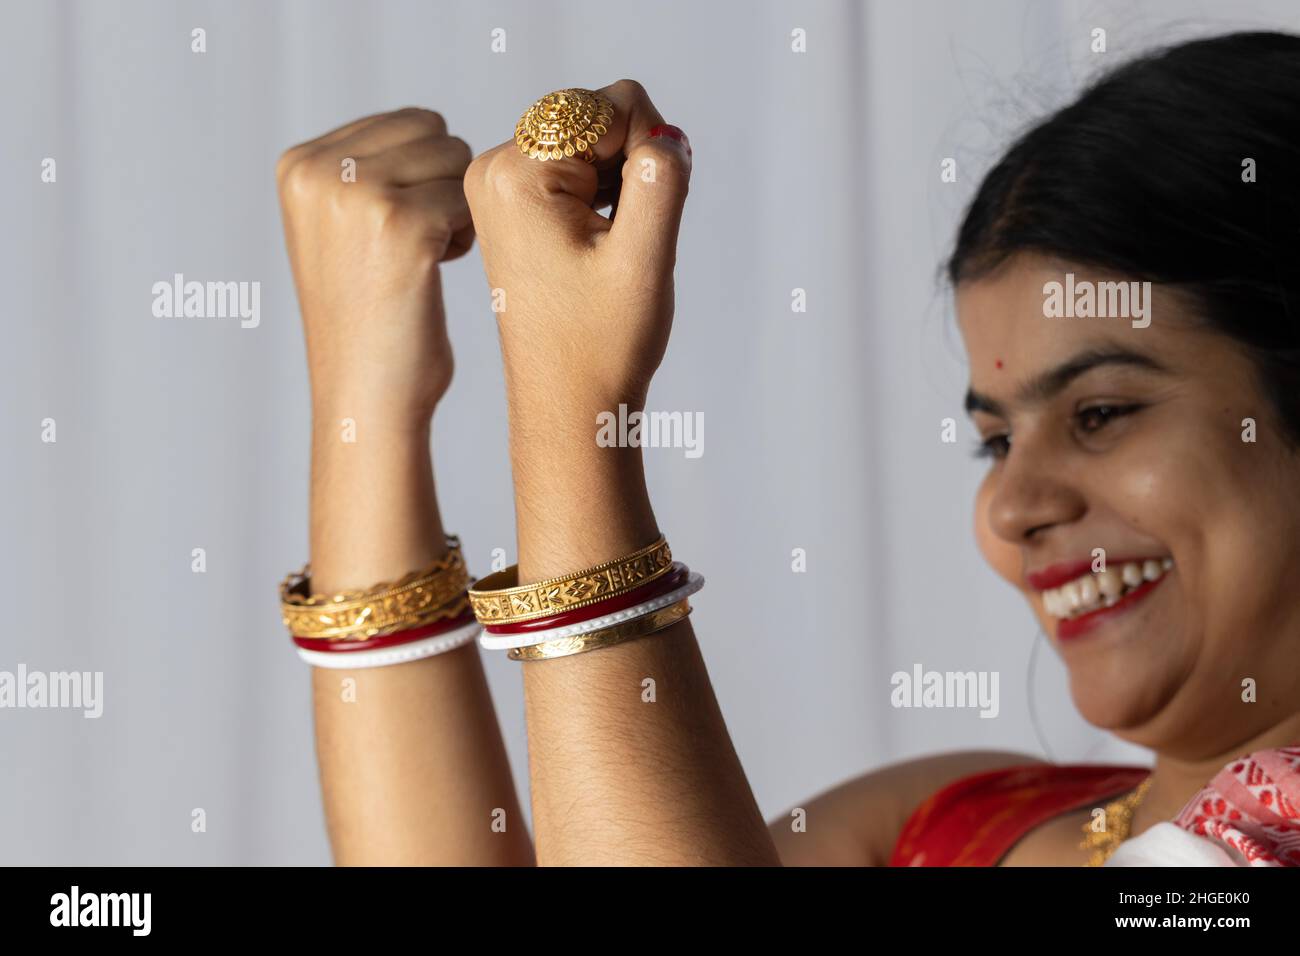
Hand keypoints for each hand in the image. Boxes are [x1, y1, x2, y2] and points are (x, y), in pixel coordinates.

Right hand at [277, 108, 473, 425]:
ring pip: (456, 162)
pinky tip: (435, 272)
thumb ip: (365, 168)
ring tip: (421, 260)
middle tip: (414, 247)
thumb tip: (431, 125)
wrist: (366, 396)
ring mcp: (356, 193)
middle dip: (441, 186)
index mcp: (298, 163)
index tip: (395, 231)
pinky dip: (466, 236)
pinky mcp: (400, 223)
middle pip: (434, 133)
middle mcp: (317, 169)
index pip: (405, 122)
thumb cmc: (370, 320)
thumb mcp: (340, 226)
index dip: (421, 176)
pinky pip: (468, 200)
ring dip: (454, 209)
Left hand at [464, 81, 691, 412]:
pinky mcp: (511, 203)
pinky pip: (574, 167)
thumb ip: (660, 180)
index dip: (649, 155)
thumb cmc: (600, 342)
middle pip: (596, 116)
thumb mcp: (644, 257)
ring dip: (619, 184)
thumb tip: (666, 134)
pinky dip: (602, 196)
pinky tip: (598, 247)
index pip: (612, 105)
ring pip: (590, 142)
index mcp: (515, 171)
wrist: (564, 403)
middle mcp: (493, 167)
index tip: (638, 221)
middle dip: (630, 167)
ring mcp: (497, 185)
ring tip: (609, 249)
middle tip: (623, 240)